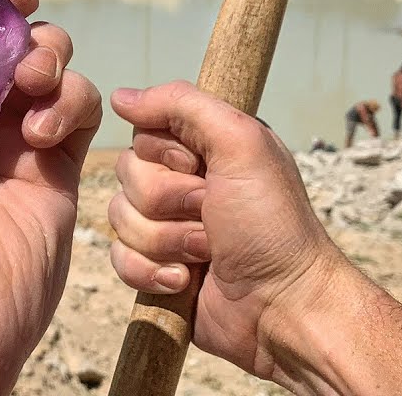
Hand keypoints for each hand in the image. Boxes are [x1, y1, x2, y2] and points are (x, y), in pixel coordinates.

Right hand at [106, 81, 350, 381]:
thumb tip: (121, 97)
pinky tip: (186, 281)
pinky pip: (119, 259)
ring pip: (120, 219)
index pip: (144, 133)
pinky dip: (152, 272)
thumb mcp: (241, 144)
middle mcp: (183, 183)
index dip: (166, 155)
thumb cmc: (272, 225)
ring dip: (166, 240)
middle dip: (169, 203)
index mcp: (204, 147)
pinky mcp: (155, 268)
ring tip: (208, 252)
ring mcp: (167, 227)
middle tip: (211, 216)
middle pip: (128, 175)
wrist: (282, 306)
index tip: (202, 170)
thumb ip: (183, 104)